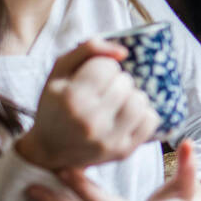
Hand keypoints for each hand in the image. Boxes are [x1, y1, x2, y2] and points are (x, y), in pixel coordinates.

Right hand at [15, 38, 161, 171]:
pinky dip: (143, 113)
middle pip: (125, 82)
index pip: (107, 67)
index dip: (102, 67)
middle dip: (116, 81)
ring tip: (117, 101)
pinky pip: (151, 120)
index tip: (92, 77)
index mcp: (72, 99)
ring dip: (131, 96)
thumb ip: (88, 49)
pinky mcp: (123, 151)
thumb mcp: (60, 71)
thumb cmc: (56, 104)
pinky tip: (126, 115)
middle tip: (104, 90)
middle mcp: (91, 121)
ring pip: (140, 100)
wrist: (49, 148)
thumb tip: (123, 52)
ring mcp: (109, 140)